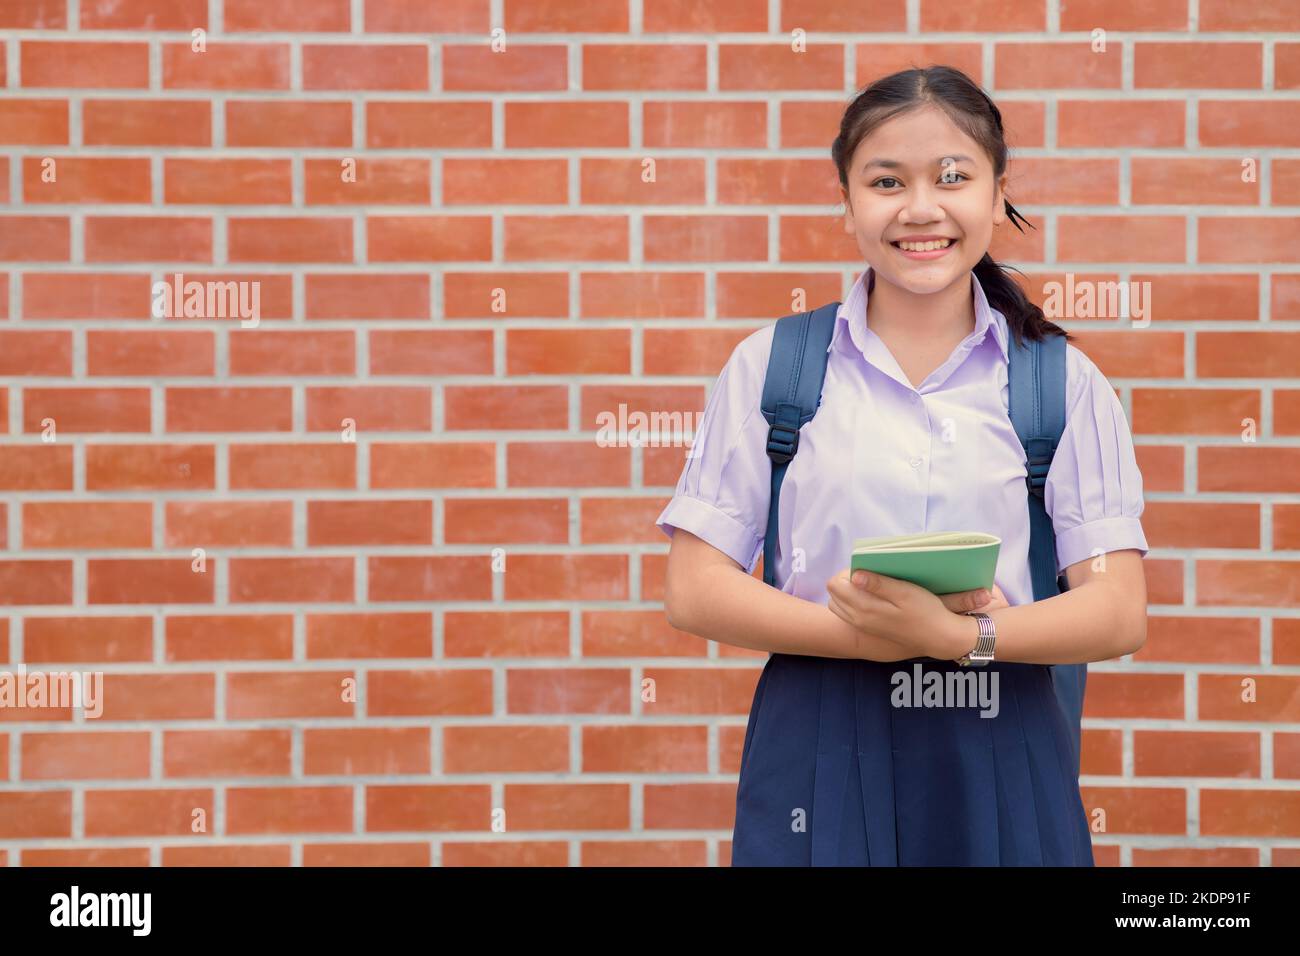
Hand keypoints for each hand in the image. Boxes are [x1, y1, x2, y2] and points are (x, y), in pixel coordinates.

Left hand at [826, 569, 1006, 659]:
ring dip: (847, 592)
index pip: (835, 584)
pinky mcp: (868, 629)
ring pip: (838, 604)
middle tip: (869, 576)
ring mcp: (862, 626)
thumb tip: (854, 575)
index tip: (867, 569)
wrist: (938, 637)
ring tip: (870, 586)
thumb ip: (878, 584)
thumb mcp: (904, 592)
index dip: (847, 571)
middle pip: (833, 593)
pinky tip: (873, 598)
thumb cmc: (925, 611)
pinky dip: (852, 602)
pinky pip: (847, 612)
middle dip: (845, 580)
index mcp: (865, 608)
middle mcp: (857, 619)